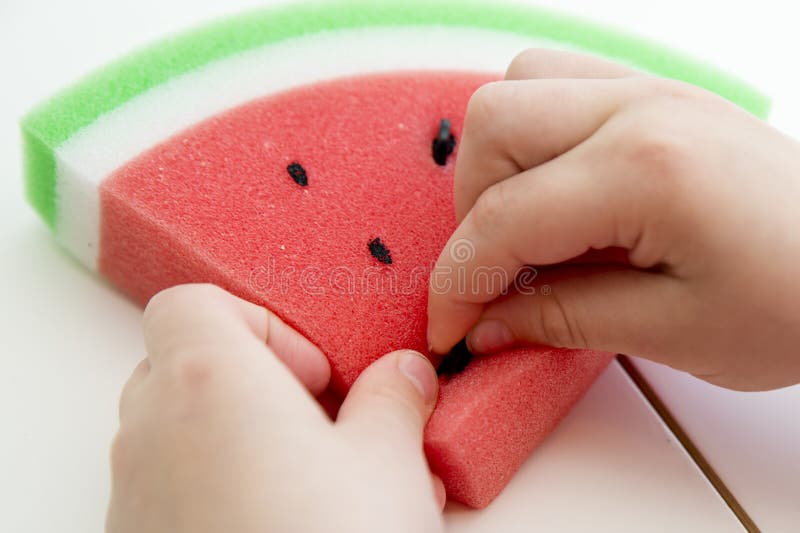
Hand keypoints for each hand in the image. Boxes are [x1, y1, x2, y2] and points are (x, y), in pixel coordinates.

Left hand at [107, 284, 443, 532]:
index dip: (258, 322)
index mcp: (209, 380)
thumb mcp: (389, 463)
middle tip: (314, 422)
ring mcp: (135, 492)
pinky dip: (210, 485)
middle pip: (183, 362)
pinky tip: (273, 524)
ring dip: (231, 434)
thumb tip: (405, 376)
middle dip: (250, 380)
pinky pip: (166, 486)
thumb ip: (395, 400)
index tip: (311, 373)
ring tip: (302, 480)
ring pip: (173, 427)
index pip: (192, 302)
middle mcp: (154, 429)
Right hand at [427, 49, 799, 390]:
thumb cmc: (798, 304)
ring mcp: (648, 90)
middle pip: (493, 126)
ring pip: (517, 88)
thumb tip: (485, 323)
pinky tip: (555, 186)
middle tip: (497, 273)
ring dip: (497, 161)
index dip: (459, 282)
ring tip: (525, 226)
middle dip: (472, 211)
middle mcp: (639, 108)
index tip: (450, 329)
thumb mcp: (673, 332)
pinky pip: (560, 82)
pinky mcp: (656, 94)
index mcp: (645, 169)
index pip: (505, 218)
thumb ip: (560, 319)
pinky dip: (533, 132)